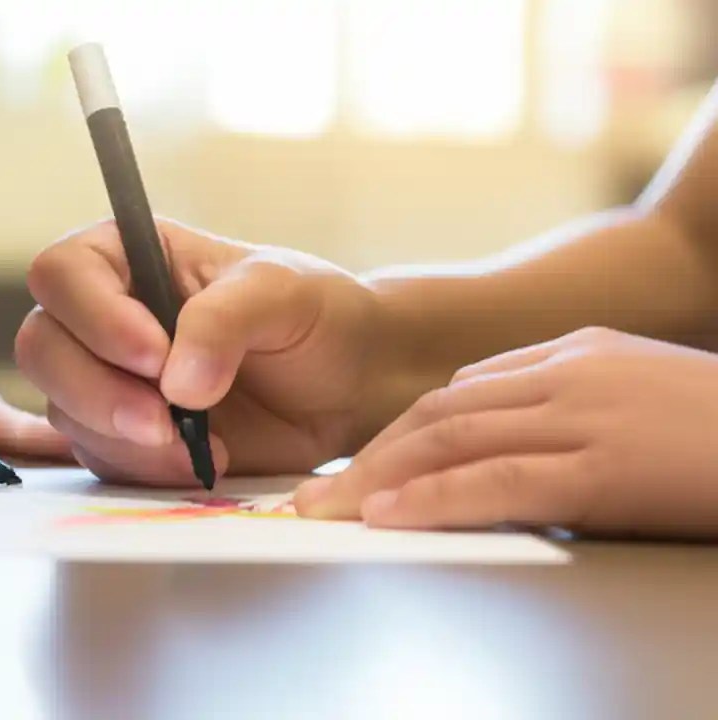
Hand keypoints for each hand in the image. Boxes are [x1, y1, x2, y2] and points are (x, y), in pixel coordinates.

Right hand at [15, 219, 385, 485]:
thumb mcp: (281, 293)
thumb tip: (177, 383)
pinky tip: (199, 461)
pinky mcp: (121, 435)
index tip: (155, 356)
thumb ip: (225, 320)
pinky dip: (142, 469)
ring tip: (197, 447)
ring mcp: (105, 378)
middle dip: (95, 391)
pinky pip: (97, 457)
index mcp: (126, 255)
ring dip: (121, 438)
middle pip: (41, 347)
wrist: (346, 383)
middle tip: (162, 421)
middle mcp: (102, 314)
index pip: (63, 273)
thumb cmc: (313, 314)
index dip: (94, 317)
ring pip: (61, 410)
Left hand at [295, 328, 717, 536]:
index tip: (355, 471)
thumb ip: (565, 409)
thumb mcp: (637, 400)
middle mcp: (568, 375)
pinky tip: (387, 514)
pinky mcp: (606, 467)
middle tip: (308, 495)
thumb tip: (492, 442)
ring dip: (376, 480)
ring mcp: (586, 416)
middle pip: (438, 414)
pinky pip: (498, 481)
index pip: (458, 395)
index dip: (396, 437)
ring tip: (322, 511)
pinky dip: (433, 497)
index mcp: (574, 355)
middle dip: (367, 459)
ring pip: (452, 442)